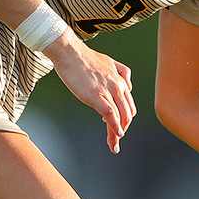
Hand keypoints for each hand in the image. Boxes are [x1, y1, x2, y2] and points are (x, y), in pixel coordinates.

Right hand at [43, 32, 136, 152]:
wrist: (70, 52)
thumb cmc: (84, 58)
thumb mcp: (109, 62)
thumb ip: (121, 73)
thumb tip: (128, 85)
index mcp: (121, 80)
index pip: (128, 105)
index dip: (125, 118)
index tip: (118, 128)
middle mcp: (118, 86)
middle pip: (127, 113)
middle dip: (123, 129)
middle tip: (116, 141)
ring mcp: (108, 91)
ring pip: (120, 116)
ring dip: (118, 134)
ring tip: (115, 145)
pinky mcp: (96, 96)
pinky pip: (111, 114)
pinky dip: (115, 127)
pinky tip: (117, 135)